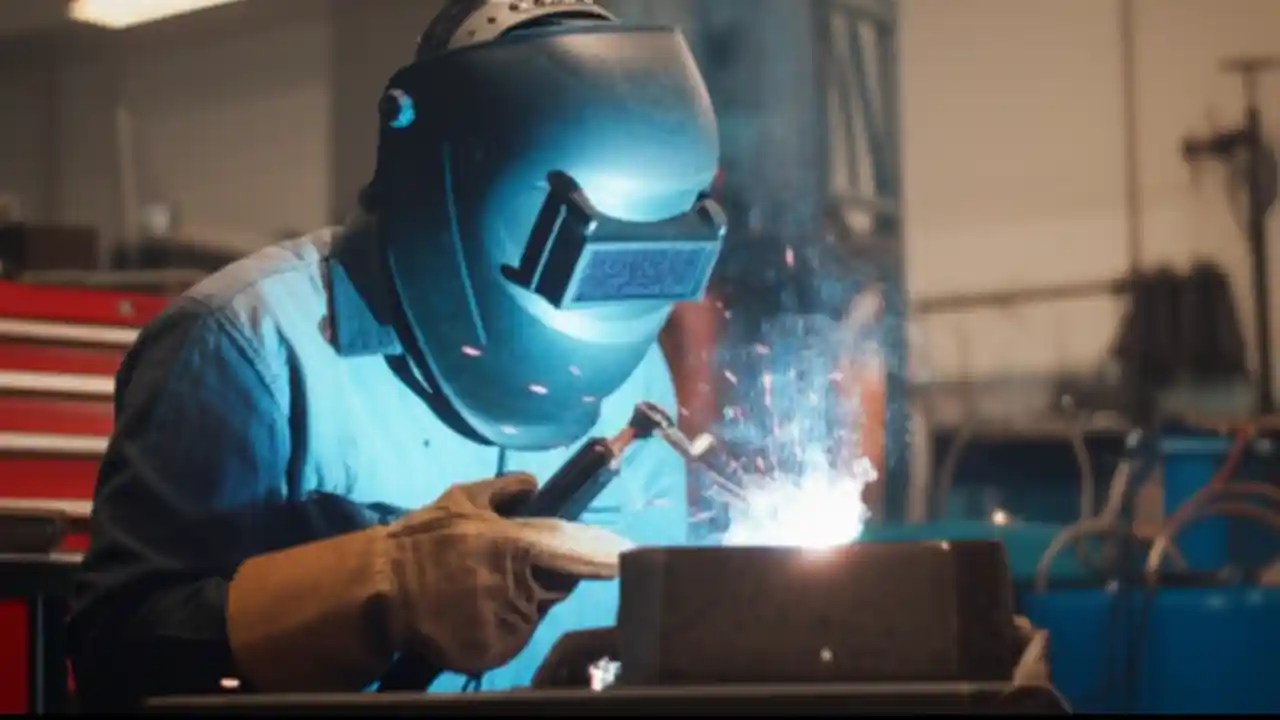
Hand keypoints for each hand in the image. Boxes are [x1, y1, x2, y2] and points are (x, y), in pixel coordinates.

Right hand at [386, 474, 633, 674]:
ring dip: (519, 609)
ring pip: (532, 617)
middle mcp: (522, 589)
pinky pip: (510, 641)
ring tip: (484, 599)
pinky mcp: (494, 651)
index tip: (578, 560)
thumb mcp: (462, 500)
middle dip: (541, 583)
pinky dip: (500, 633)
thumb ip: (504, 489)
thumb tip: (534, 483)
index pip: (571, 559)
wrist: (382, 590)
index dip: (574, 560)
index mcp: (520, 549)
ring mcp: (509, 624)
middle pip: (554, 590)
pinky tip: (475, 620)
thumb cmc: (422, 541)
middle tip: (511, 578)